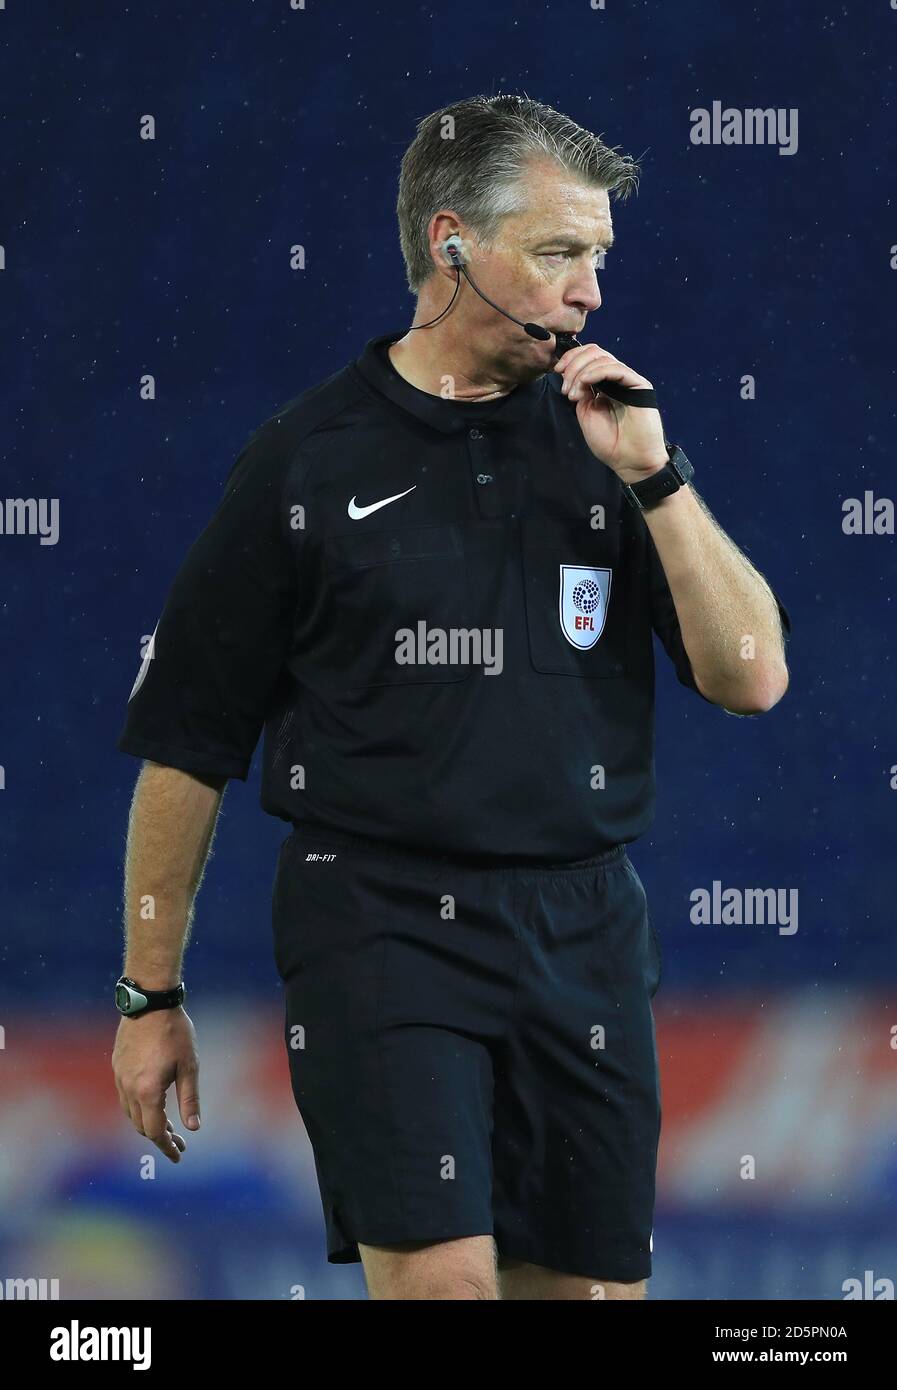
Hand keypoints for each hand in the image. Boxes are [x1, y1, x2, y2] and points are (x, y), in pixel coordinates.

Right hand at [112, 1006, 200, 1163]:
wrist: (150, 1002)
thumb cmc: (175, 1033)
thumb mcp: (189, 1067)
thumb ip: (189, 1100)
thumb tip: (194, 1128)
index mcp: (148, 1092)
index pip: (154, 1131)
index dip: (167, 1146)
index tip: (179, 1155)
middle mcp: (129, 1088)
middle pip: (141, 1125)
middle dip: (159, 1136)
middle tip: (179, 1140)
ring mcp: (120, 1077)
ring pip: (130, 1112)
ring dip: (147, 1122)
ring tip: (166, 1124)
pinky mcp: (117, 1065)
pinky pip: (125, 1096)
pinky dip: (138, 1107)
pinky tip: (152, 1101)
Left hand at [554, 342, 668, 483]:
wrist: (629, 460)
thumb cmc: (610, 442)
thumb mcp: (586, 413)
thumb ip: (581, 392)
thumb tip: (575, 376)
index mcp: (604, 384)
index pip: (589, 357)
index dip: (571, 358)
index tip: (557, 371)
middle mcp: (617, 378)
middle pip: (595, 352)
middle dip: (573, 363)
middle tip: (564, 384)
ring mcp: (628, 380)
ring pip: (603, 358)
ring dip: (580, 372)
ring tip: (572, 394)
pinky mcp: (639, 385)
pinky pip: (616, 369)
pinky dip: (595, 373)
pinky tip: (584, 384)